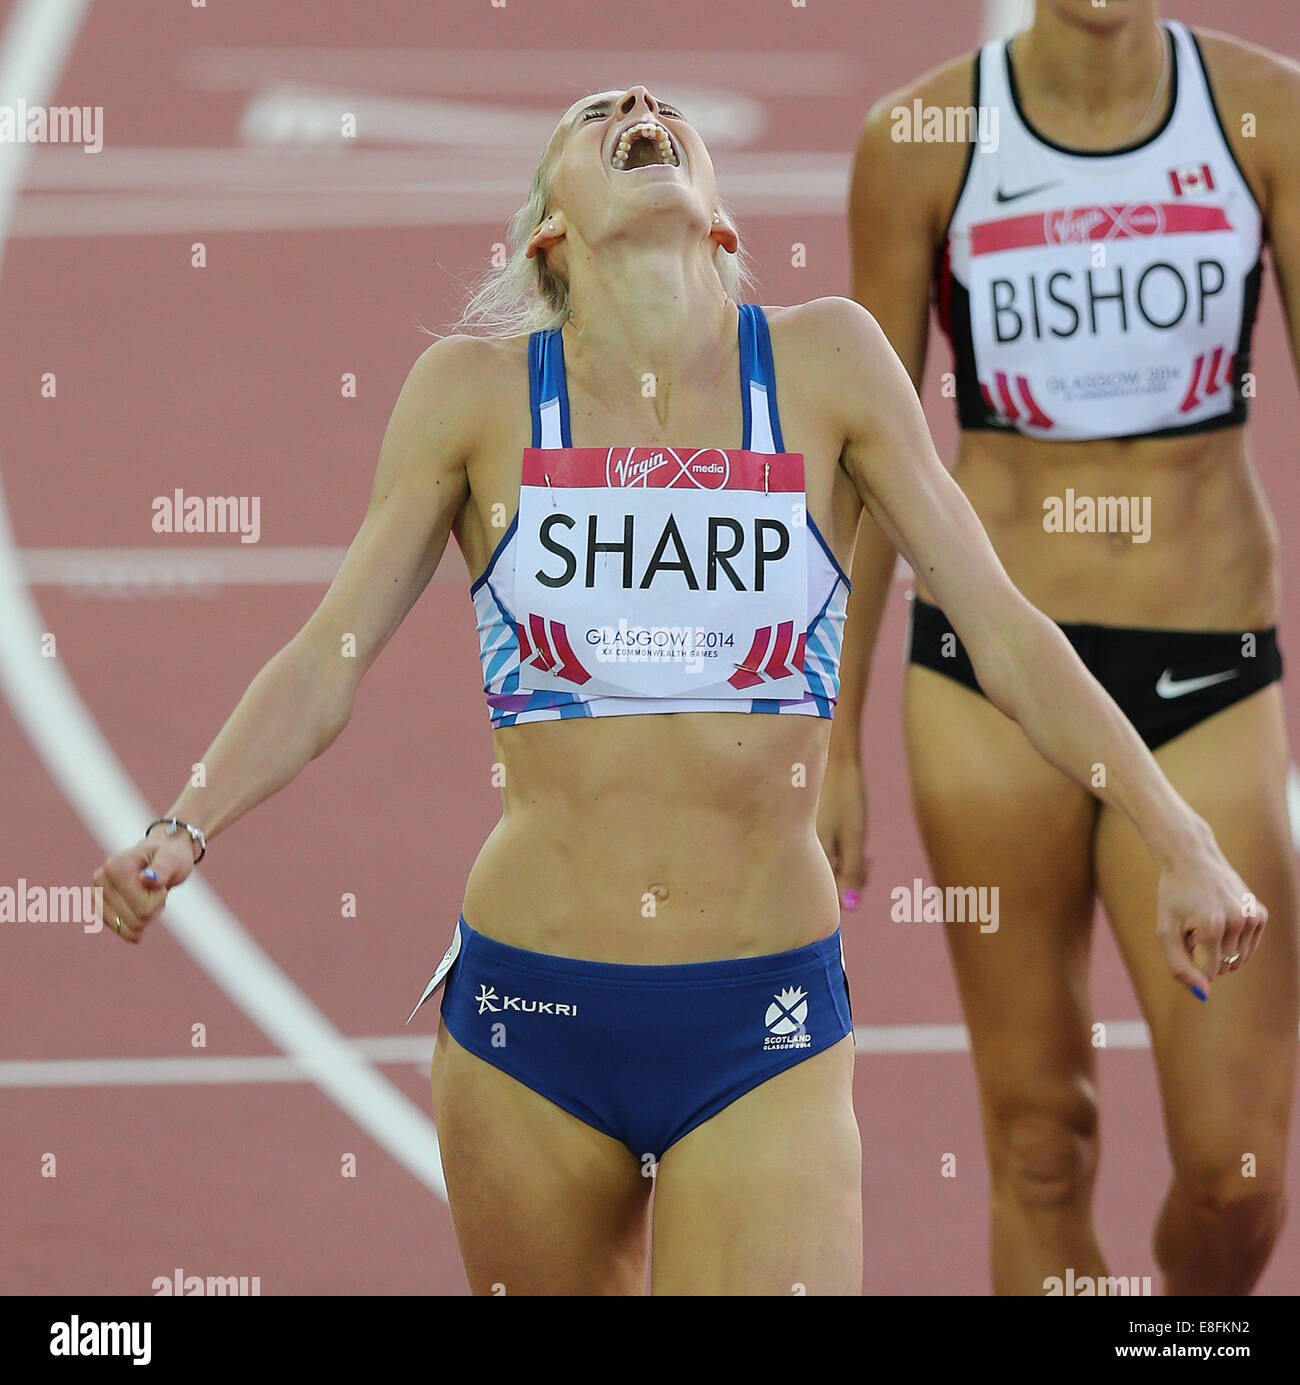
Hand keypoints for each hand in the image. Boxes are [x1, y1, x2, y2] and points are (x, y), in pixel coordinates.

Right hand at [92, 832, 195, 943]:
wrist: (160, 855)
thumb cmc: (169, 856)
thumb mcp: (172, 859)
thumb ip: (162, 868)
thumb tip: (147, 879)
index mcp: (115, 866)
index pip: (143, 908)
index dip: (159, 898)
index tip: (159, 881)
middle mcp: (100, 881)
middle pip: (136, 921)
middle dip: (153, 908)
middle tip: (155, 889)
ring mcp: (96, 895)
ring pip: (128, 930)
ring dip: (145, 916)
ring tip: (147, 894)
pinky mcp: (99, 908)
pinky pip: (123, 932)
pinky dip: (137, 922)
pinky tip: (139, 903)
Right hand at [817, 754, 868, 909]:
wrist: (833, 759)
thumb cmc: (844, 797)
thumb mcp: (855, 837)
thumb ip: (853, 873)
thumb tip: (852, 907)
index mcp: (809, 855)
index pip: (827, 892)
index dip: (850, 890)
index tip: (865, 872)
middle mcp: (799, 850)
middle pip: (827, 880)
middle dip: (850, 876)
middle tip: (868, 859)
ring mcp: (802, 839)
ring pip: (826, 865)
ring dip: (846, 863)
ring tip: (861, 847)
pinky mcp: (806, 829)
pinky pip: (821, 850)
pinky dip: (837, 849)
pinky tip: (848, 836)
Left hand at [1156, 831, 1266, 999]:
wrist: (1193, 858)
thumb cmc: (1174, 896)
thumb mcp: (1165, 931)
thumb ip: (1180, 967)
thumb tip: (1202, 995)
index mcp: (1212, 927)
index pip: (1208, 974)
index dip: (1192, 962)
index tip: (1183, 940)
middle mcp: (1238, 922)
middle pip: (1224, 968)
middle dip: (1205, 955)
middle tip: (1193, 927)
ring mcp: (1253, 917)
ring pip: (1238, 961)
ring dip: (1220, 950)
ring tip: (1207, 922)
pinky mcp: (1261, 915)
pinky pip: (1248, 948)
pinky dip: (1234, 942)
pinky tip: (1222, 919)